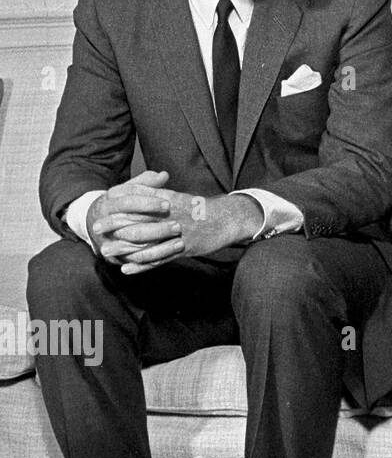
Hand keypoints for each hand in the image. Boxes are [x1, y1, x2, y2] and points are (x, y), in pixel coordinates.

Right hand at [86, 170, 176, 257]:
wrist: (94, 222)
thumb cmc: (119, 202)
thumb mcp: (128, 189)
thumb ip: (145, 182)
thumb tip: (164, 175)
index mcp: (108, 204)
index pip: (128, 203)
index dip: (148, 204)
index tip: (168, 204)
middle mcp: (104, 224)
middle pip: (130, 227)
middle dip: (155, 228)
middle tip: (178, 226)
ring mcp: (108, 241)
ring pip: (133, 246)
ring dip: (157, 246)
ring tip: (180, 242)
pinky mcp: (115, 257)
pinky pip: (134, 260)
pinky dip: (152, 260)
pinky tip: (169, 255)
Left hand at [96, 189, 261, 274]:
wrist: (229, 219)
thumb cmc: (203, 209)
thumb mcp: (180, 198)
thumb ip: (159, 194)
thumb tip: (140, 189)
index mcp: (170, 201)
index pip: (139, 200)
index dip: (119, 203)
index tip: (102, 205)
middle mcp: (171, 217)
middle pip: (137, 221)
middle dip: (114, 225)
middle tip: (96, 228)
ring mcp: (177, 234)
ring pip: (145, 242)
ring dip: (123, 248)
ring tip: (105, 251)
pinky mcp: (183, 249)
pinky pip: (159, 259)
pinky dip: (142, 265)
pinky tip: (127, 268)